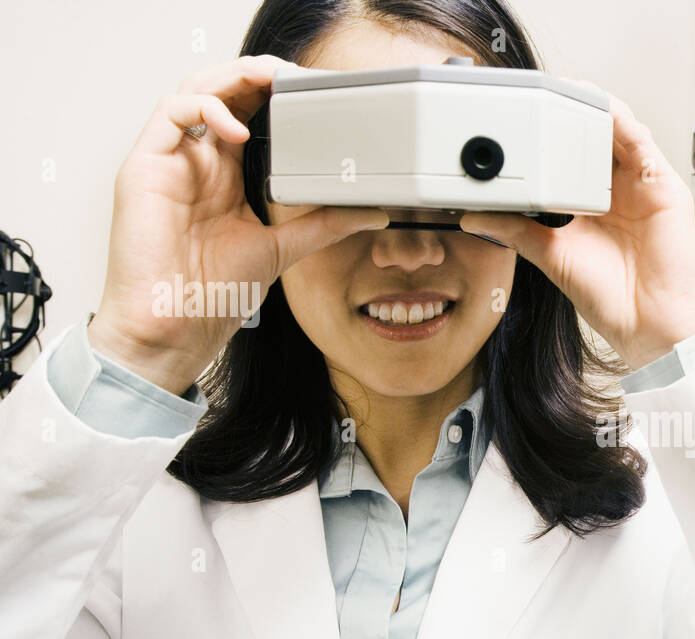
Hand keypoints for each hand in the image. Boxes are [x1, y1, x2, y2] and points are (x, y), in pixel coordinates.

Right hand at [91, 55, 388, 394]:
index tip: (311, 91)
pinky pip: (169, 114)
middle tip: (294, 76)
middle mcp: (195, 162)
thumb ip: (325, 225)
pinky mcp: (144, 167)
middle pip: (219, 93)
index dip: (272, 94)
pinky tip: (238, 131)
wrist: (175, 329)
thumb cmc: (212, 296)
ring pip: (193, 91)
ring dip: (232, 78)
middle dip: (255, 75)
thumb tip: (372, 212)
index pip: (245, 114)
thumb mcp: (282, 249)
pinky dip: (206, 109)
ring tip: (270, 82)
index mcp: (224, 175)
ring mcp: (168, 162)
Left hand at [459, 84, 694, 371]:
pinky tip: (600, 108)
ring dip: (593, 107)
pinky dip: (621, 120)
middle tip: (535, 93)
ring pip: (617, 130)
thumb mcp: (550, 256)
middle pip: (592, 137)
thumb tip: (475, 216)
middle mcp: (617, 191)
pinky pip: (642, 141)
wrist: (648, 324)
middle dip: (566, 113)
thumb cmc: (611, 298)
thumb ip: (515, 231)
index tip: (515, 121)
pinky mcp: (663, 185)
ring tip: (564, 89)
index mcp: (590, 205)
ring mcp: (641, 185)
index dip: (545, 136)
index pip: (566, 158)